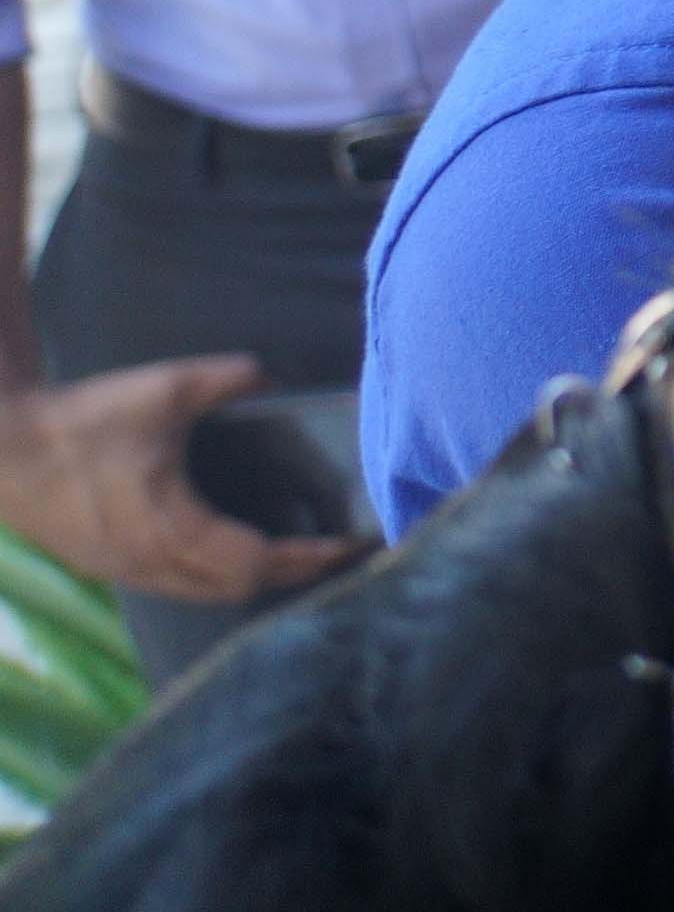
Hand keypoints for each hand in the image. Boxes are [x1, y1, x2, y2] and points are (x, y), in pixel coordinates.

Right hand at [0, 354, 365, 605]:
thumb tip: (274, 373)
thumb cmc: (83, 420)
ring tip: (295, 553)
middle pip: (237, 590)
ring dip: (253, 579)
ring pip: (205, 594)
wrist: (1, 447)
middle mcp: (150, 563)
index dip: (306, 557)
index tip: (345, 543)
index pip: (255, 563)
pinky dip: (215, 575)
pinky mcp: (107, 566)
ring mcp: (125, 571)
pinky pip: (176, 585)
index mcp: (170, 528)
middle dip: (291, 573)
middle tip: (333, 549)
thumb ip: (230, 378)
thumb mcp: (165, 388)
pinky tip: (233, 547)